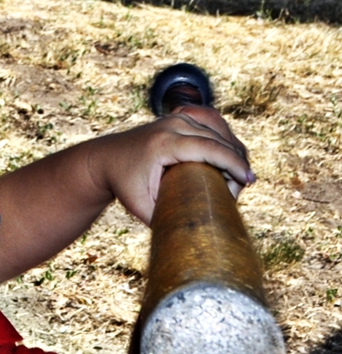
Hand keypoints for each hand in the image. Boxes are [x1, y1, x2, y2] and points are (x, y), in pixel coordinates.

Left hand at [92, 106, 253, 227]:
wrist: (104, 159)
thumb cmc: (124, 185)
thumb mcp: (141, 207)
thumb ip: (167, 221)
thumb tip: (197, 236)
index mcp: (163, 144)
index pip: (210, 148)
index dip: (234, 164)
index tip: (249, 182)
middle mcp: (171, 126)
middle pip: (218, 140)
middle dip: (236, 163)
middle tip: (239, 189)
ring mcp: (175, 118)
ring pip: (219, 128)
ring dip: (233, 149)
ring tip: (235, 175)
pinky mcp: (178, 117)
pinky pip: (211, 119)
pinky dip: (224, 134)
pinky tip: (229, 151)